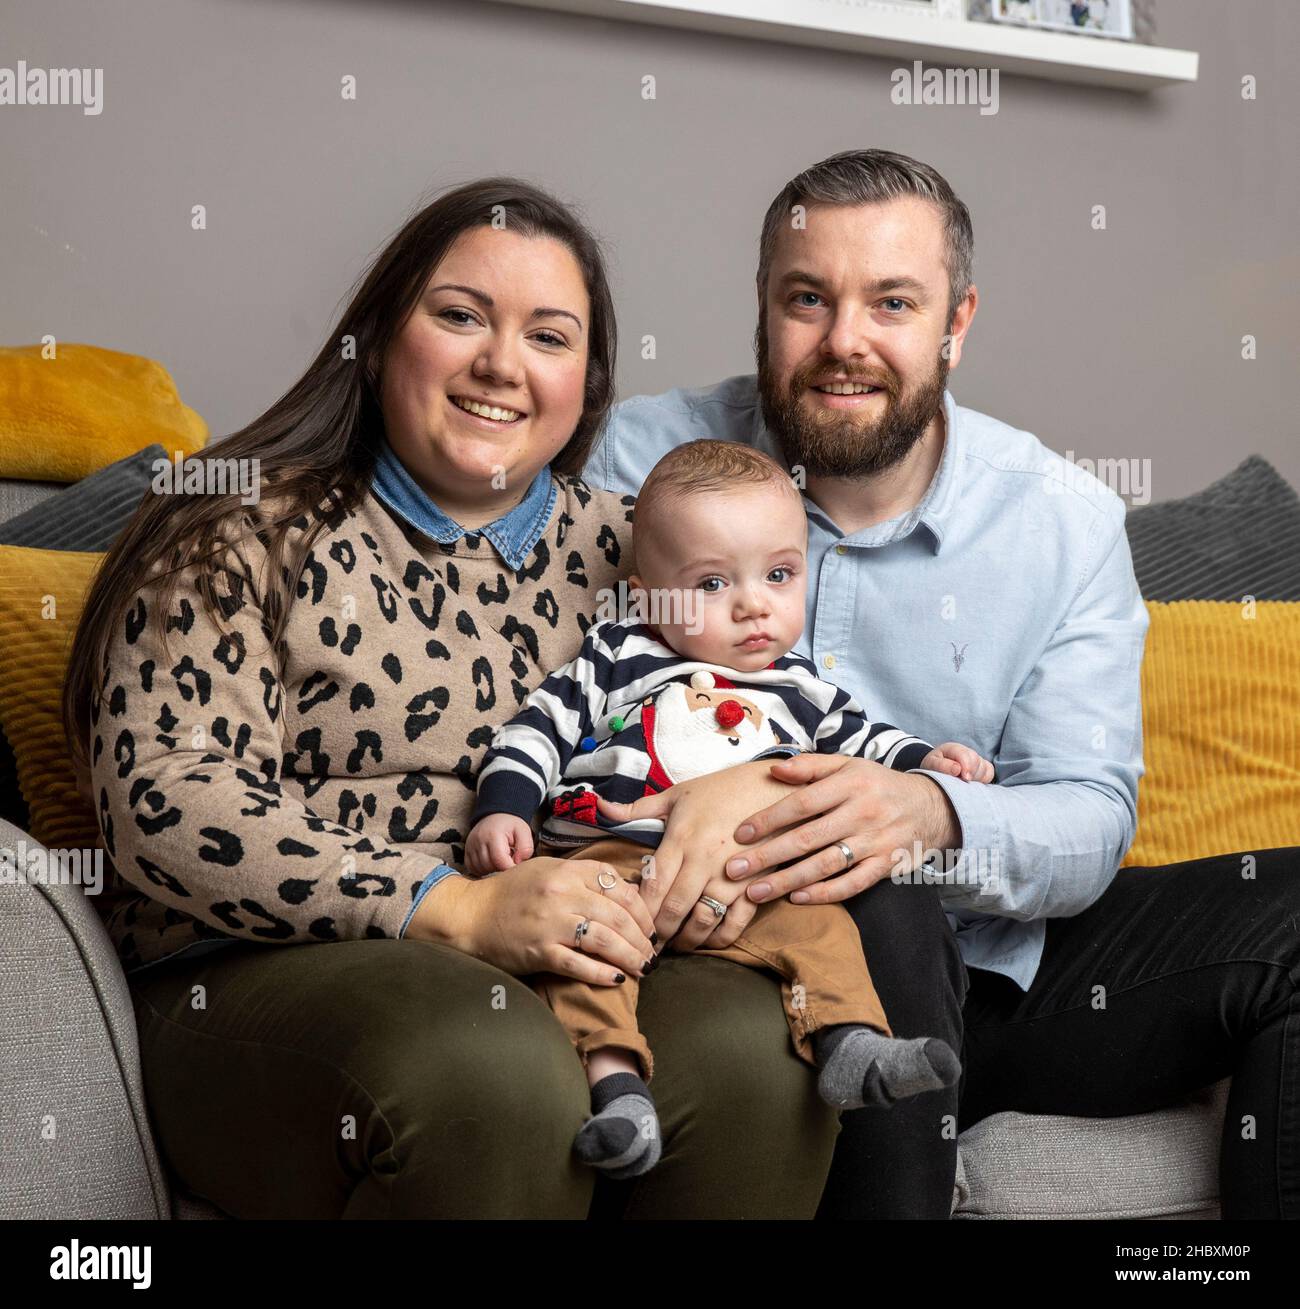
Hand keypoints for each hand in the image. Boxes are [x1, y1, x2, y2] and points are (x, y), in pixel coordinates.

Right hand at [407, 854, 658, 985]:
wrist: (471, 915)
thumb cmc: (511, 893)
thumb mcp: (548, 870)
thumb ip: (582, 877)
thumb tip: (624, 891)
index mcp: (566, 871)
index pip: (618, 885)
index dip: (641, 907)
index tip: (650, 924)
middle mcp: (561, 893)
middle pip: (617, 915)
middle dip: (642, 937)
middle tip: (653, 952)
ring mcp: (551, 923)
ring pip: (604, 939)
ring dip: (630, 956)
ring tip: (643, 968)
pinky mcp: (540, 951)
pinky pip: (579, 964)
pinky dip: (602, 973)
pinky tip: (617, 980)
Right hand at [465, 813, 534, 874]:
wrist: (494, 816)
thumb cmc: (509, 825)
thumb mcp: (523, 831)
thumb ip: (526, 848)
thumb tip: (518, 863)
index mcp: (493, 835)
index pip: (500, 861)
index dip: (510, 866)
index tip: (516, 862)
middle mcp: (478, 841)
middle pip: (490, 866)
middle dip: (501, 867)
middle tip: (508, 857)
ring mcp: (470, 846)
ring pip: (481, 869)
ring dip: (492, 869)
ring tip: (499, 858)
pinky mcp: (466, 851)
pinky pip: (472, 868)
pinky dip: (482, 869)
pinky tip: (490, 861)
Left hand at [592, 760, 807, 947]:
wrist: (774, 786)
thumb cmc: (721, 790)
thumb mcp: (677, 794)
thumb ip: (637, 808)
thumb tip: (598, 806)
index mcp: (681, 838)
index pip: (652, 885)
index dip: (638, 911)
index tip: (628, 923)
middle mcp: (704, 861)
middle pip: (674, 909)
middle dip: (657, 932)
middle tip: (646, 945)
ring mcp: (732, 876)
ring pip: (702, 921)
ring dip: (685, 940)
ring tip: (674, 945)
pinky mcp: (755, 886)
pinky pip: (735, 924)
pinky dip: (718, 939)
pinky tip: (706, 940)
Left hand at [720, 753, 962, 905]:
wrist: (932, 807)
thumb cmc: (878, 784)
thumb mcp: (849, 765)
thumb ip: (811, 766)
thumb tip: (774, 770)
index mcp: (850, 783)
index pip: (801, 803)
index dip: (769, 819)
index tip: (740, 835)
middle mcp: (863, 812)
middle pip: (807, 838)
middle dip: (767, 856)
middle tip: (733, 870)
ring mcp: (876, 841)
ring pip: (825, 865)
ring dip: (786, 881)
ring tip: (755, 892)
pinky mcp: (886, 865)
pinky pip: (852, 884)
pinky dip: (824, 893)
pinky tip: (796, 898)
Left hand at [919, 742, 994, 783]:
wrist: (936, 771)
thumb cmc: (933, 767)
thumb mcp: (931, 765)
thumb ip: (942, 766)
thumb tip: (957, 769)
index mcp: (951, 748)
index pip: (963, 754)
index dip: (967, 765)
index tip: (965, 778)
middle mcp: (965, 751)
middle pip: (976, 759)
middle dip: (972, 772)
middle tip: (964, 782)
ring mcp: (974, 759)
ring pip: (984, 767)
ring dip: (977, 777)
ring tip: (965, 783)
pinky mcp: (981, 767)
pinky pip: (989, 771)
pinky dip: (984, 778)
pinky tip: (975, 783)